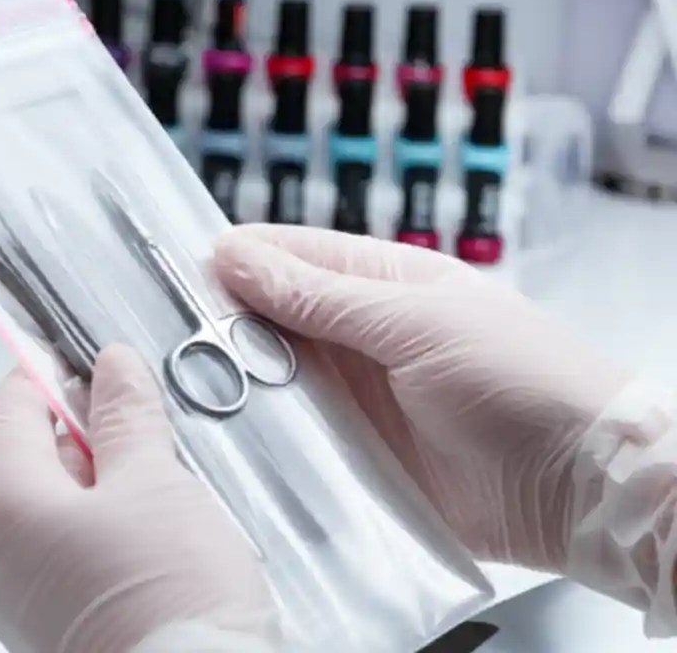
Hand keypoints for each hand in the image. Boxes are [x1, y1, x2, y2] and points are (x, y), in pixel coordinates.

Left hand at [0, 345, 278, 652]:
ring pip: (50, 513)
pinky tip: (155, 541)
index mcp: (3, 507)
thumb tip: (111, 370)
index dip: (44, 373)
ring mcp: (18, 601)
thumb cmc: (168, 604)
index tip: (84, 356)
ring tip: (162, 489)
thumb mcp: (154, 484)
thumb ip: (125, 418)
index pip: (6, 411)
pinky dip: (102, 536)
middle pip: (27, 462)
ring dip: (101, 488)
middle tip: (145, 423)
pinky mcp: (49, 630)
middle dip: (85, 434)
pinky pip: (65, 559)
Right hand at [213, 225, 630, 572]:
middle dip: (221, 325)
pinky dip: (257, 438)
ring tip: (183, 386)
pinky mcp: (348, 458)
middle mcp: (358, 339)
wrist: (574, 486)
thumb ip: (320, 297)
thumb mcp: (415, 323)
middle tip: (167, 336)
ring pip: (269, 381)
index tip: (178, 270)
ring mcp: (352, 400)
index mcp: (380, 284)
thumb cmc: (519, 380)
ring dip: (233, 383)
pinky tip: (219, 437)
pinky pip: (288, 442)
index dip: (237, 258)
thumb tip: (236, 255)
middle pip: (268, 321)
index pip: (290, 256)